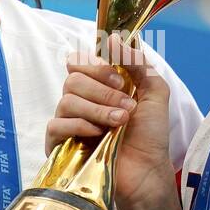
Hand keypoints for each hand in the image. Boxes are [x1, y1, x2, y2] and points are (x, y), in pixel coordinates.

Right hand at [47, 35, 176, 209]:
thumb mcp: (154, 92)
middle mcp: (81, 103)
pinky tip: (97, 132)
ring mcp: (69, 125)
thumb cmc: (150, 135)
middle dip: (102, 91)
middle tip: (126, 107)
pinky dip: (78, 124)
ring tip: (119, 122)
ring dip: (96, 108)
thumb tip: (114, 38)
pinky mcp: (60, 146)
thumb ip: (137, 64)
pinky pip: (55, 125)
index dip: (95, 67)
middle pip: (72, 80)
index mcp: (98, 88)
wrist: (148, 170)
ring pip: (65, 101)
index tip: (119, 80)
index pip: (79, 63)